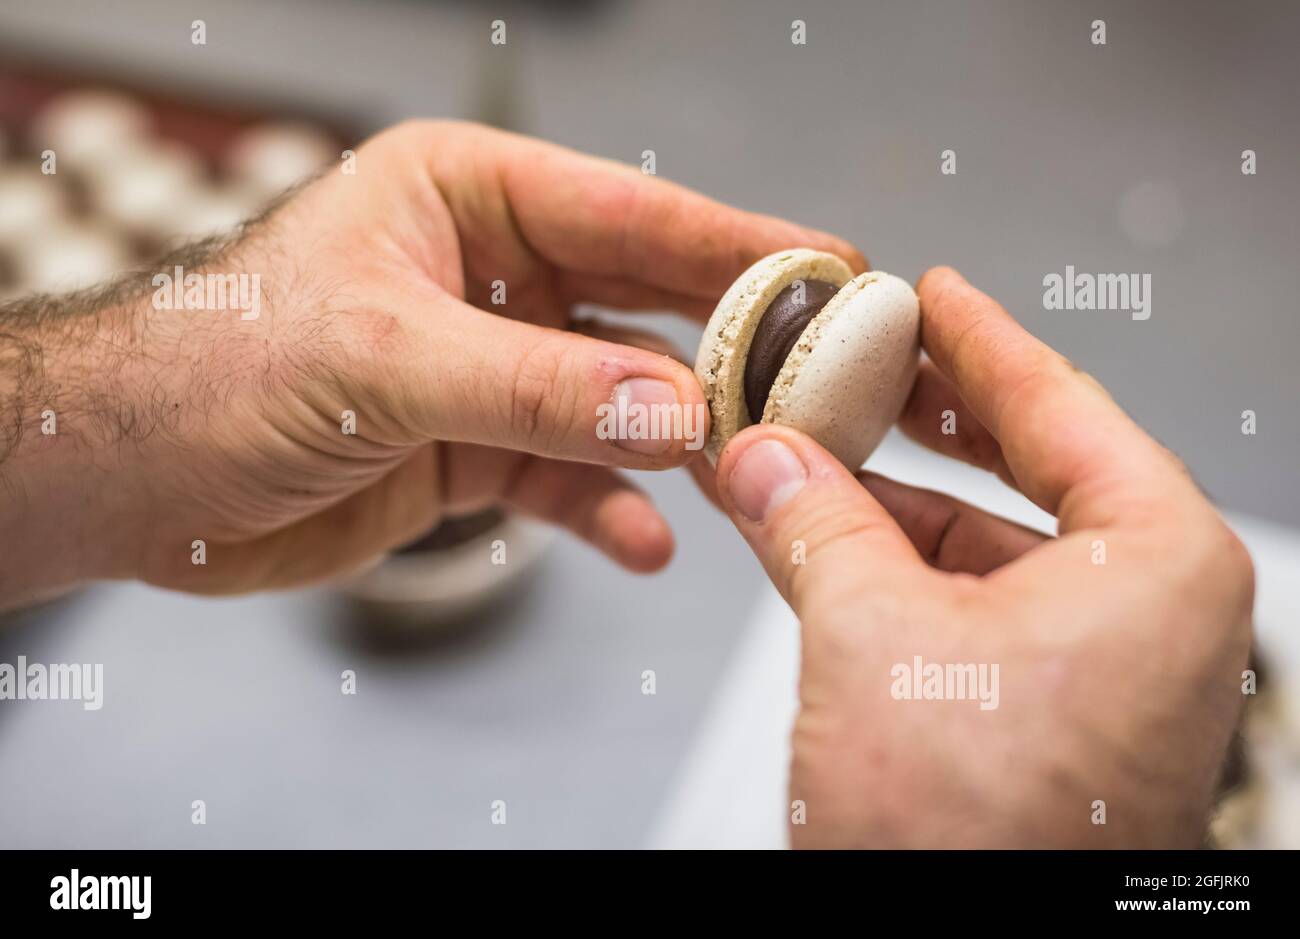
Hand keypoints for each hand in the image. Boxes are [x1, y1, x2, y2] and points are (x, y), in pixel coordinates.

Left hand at [0, 120, 863, 603]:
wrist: (137, 475)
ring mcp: (490, 365)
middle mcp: (492, 274)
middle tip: (819, 379)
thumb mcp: (385, 362)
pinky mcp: (475, 446)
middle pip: (643, 304)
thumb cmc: (218, 366)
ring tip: (745, 473)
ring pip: (616, 400)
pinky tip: (645, 543)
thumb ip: (536, 389)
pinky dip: (608, 509)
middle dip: (726, 348)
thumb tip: (674, 412)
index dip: (735, 243)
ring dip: (675, 442)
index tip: (828, 268)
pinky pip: (568, 475)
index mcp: (471, 198)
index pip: (632, 212)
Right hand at [710, 266, 1253, 846]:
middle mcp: (1148, 612)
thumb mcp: (868, 634)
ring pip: (982, 544)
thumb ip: (811, 520)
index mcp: (1157, 565)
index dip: (979, 340)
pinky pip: (963, 606)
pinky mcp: (1039, 716)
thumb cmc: (970, 836)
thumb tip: (761, 455)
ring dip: (886, 499)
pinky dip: (888, 567)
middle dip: (926, 418)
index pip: (1061, 407)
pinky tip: (818, 531)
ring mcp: (1097, 670)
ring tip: (805, 446)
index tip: (931, 292)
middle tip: (863, 359)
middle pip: (1026, 471)